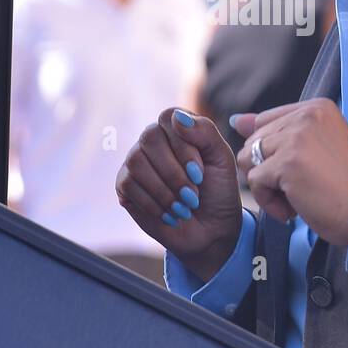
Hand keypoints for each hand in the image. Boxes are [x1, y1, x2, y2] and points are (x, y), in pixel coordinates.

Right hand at [115, 108, 242, 282]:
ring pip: (137, 162)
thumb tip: (177, 118)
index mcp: (177, 128)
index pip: (168, 118)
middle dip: (174, 173)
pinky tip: (169, 213)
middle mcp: (154, 140)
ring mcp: (137, 161)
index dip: (183, 146)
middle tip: (192, 196)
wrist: (212, 230)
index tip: (199, 174)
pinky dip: (153, 203)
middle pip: (149, 138)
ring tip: (183, 207)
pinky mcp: (125, 185)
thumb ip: (205, 132)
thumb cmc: (219, 191)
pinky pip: (128, 184)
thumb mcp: (222, 159)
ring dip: (164, 190)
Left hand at [233, 98, 347, 246]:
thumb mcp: (313, 149)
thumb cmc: (346, 186)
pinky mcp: (287, 163)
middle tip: (301, 188)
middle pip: (254, 141)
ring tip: (296, 198)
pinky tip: (292, 210)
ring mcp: (296, 137)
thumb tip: (235, 120)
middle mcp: (306, 115)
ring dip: (267, 187)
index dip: (272, 153)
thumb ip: (275, 130)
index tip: (300, 171)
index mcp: (316, 107)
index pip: (266, 122)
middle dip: (268, 171)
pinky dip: (269, 201)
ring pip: (250, 160)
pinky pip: (255, 181)